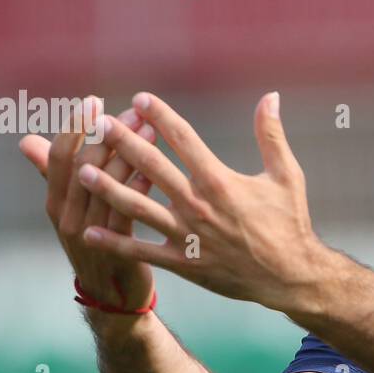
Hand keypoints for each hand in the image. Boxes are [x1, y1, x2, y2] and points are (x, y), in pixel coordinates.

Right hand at [17, 96, 158, 311]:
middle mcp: (67, 217)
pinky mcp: (116, 251)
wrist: (113, 297)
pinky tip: (153, 171)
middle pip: (85, 166)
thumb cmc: (96, 241)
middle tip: (134, 113)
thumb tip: (25, 140)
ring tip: (150, 131)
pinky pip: (127, 213)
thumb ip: (54, 174)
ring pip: (108, 187)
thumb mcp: (71, 208)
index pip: (60, 156)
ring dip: (129, 155)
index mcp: (55, 202)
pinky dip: (138, 189)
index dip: (76, 127)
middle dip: (110, 135)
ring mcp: (90, 236)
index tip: (94, 101)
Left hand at [74, 91, 328, 311]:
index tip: (139, 99)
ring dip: (108, 187)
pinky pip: (142, 250)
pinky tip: (90, 231)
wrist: (291, 276)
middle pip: (152, 166)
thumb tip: (271, 96)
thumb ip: (272, 135)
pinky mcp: (184, 262)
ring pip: (138, 206)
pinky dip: (115, 241)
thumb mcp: (287, 176)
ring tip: (82, 170)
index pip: (184, 139)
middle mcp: (198, 205)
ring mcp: (187, 235)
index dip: (160, 115)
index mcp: (220, 181)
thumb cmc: (290, 223)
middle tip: (98, 124)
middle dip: (122, 142)